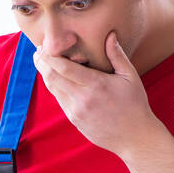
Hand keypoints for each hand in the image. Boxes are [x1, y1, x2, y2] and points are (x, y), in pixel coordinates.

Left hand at [31, 30, 161, 158]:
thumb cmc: (135, 104)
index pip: (64, 68)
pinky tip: (54, 77)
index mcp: (96, 85)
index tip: (45, 45)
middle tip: (38, 51)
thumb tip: (110, 34)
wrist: (134, 137)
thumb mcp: (130, 77)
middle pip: (52, 77)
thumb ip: (117, 55)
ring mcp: (75, 111)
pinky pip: (59, 99)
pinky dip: (54, 86)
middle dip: (42, 62)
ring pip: (53, 89)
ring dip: (45, 74)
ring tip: (42, 61)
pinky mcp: (73, 119)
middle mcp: (82, 99)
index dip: (50, 56)